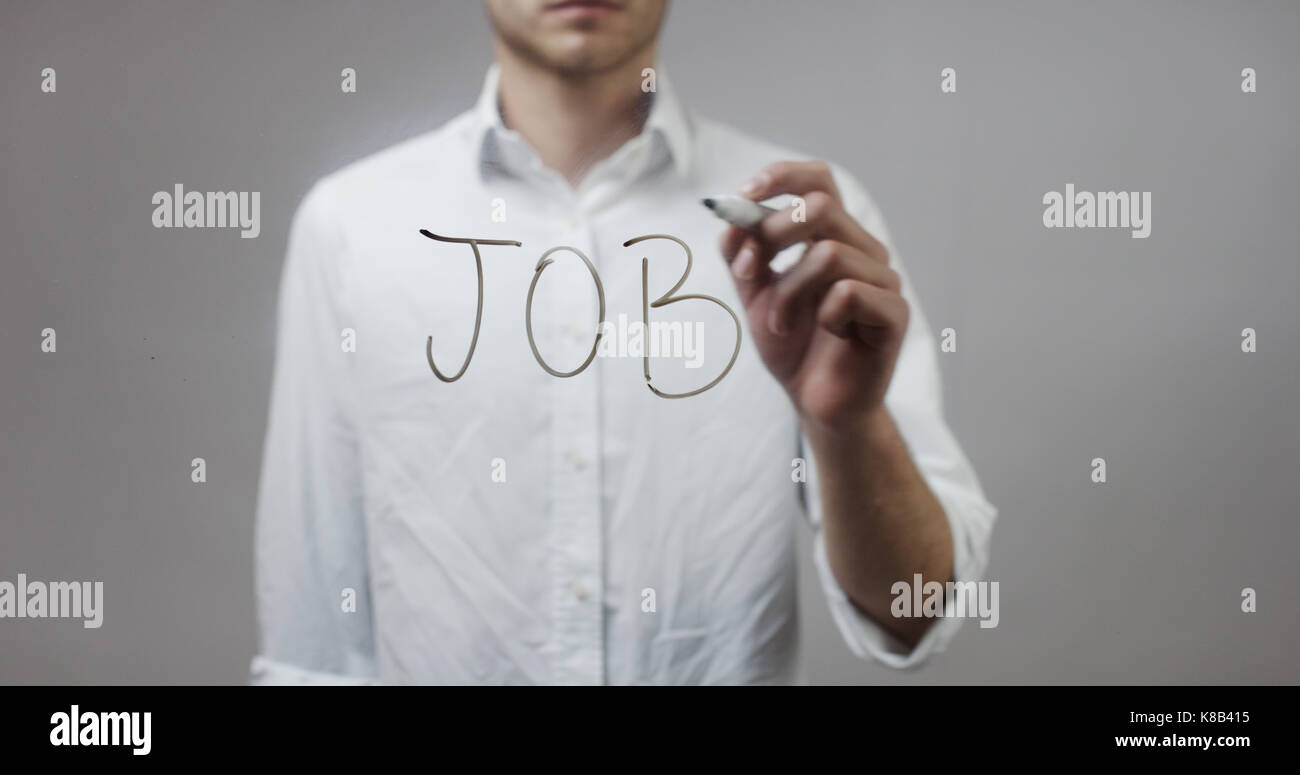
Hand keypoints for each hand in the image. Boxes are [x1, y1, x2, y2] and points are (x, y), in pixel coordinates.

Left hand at [719, 161, 907, 433]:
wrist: (816, 402)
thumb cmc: (792, 345)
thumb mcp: (753, 294)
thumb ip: (741, 253)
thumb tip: (731, 215)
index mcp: (833, 236)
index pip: (819, 180)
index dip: (782, 177)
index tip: (745, 195)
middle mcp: (863, 249)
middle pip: (821, 206)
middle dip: (773, 234)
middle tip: (750, 271)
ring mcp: (883, 280)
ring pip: (828, 254)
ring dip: (788, 292)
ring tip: (781, 324)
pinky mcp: (894, 313)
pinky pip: (849, 293)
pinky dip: (824, 315)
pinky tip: (829, 334)